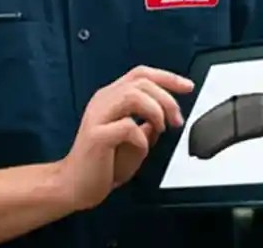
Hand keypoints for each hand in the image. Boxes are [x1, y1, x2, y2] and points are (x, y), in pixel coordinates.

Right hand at [55, 66, 193, 210]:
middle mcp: (102, 102)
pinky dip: (142, 138)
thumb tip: (165, 115)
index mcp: (110, 98)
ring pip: (133, 96)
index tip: (188, 86)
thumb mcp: (134, 139)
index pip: (141, 74)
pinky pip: (127, 127)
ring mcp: (97, 117)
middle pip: (141, 82)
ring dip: (156, 111)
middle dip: (167, 98)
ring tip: (161, 129)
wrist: (75, 187)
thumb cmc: (103, 164)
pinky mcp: (96, 137)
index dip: (167, 77)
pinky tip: (142, 148)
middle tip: (176, 120)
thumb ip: (148, 123)